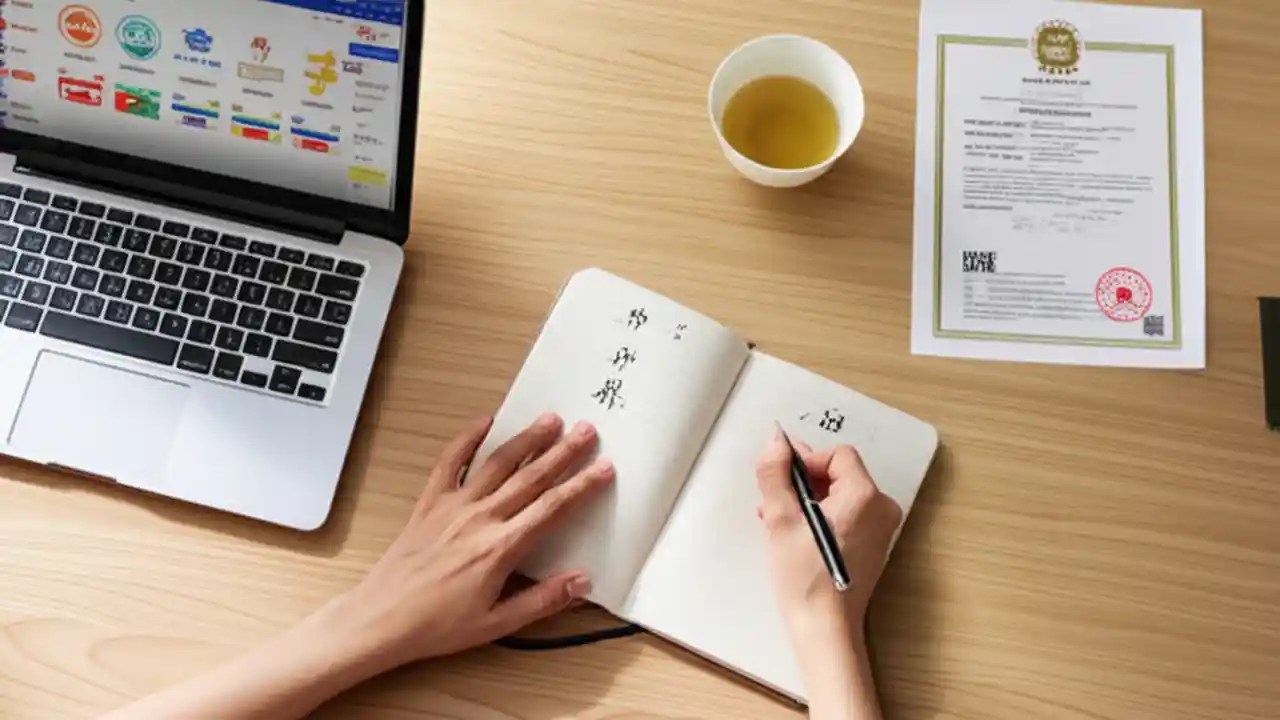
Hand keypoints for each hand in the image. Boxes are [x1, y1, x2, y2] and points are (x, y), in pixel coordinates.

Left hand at [320, 412, 614, 674]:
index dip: (581, 486)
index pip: (552, 509)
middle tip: (587, 431)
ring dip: (526, 439)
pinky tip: (485, 421)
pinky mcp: (430, 502)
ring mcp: (453, 506)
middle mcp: (480, 519)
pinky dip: (467, 438)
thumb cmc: (436, 625)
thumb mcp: (497, 624)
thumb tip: (581, 581)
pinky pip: (450, 462)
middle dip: (563, 452)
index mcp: (500, 549)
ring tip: (550, 419)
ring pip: (497, 463)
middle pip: (531, 478)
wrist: (382, 618)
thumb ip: (542, 600)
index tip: (603, 469)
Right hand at [756, 429, 900, 718]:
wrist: (824, 627)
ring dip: (810, 500)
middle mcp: (881, 508)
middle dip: (805, 482)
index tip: (784, 481)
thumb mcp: (781, 518)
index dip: (806, 461)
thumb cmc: (806, 579)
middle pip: (840, 473)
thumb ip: (775, 473)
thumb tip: (775, 440)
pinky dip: (823, 516)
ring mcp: (881, 528)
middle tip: (777, 502)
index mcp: (865, 496)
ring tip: (781, 521)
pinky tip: (798, 534)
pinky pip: (848, 514)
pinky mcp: (874, 544)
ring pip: (841, 494)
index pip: (836, 454)